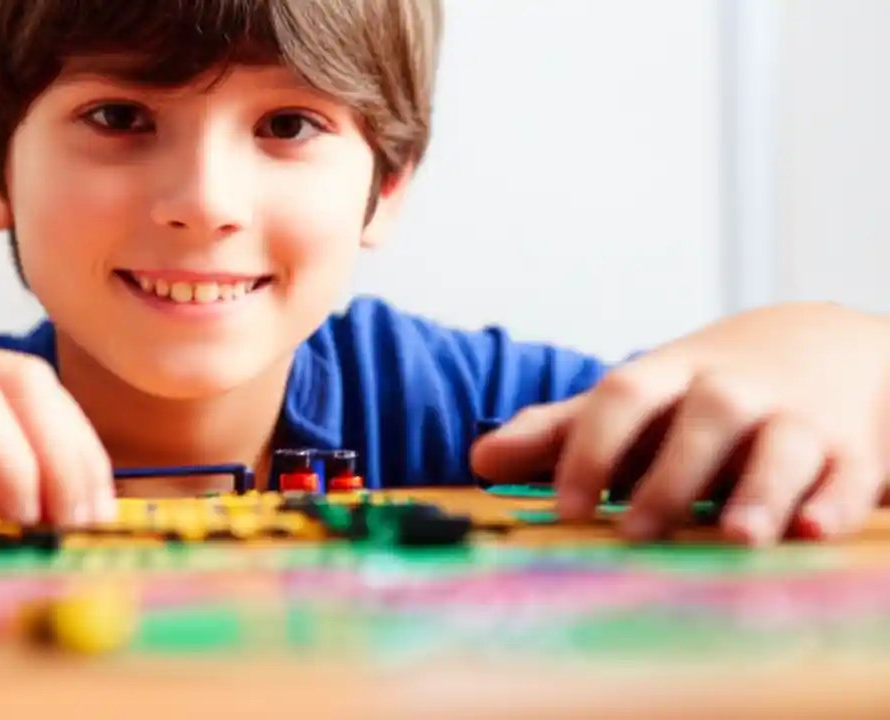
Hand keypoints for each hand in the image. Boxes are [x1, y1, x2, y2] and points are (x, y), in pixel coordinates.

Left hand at [472, 303, 889, 545]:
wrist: (827, 345)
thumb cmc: (704, 391)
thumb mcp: (637, 398)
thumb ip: (561, 431)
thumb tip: (480, 462)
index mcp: (671, 376)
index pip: (624, 396)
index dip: (591, 447)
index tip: (567, 506)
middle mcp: (734, 391)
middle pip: (707, 416)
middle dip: (672, 474)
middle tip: (635, 532)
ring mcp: (799, 418)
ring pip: (783, 444)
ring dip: (760, 490)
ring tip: (735, 536)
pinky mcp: (853, 453)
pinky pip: (850, 477)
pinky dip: (836, 503)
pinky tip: (813, 531)